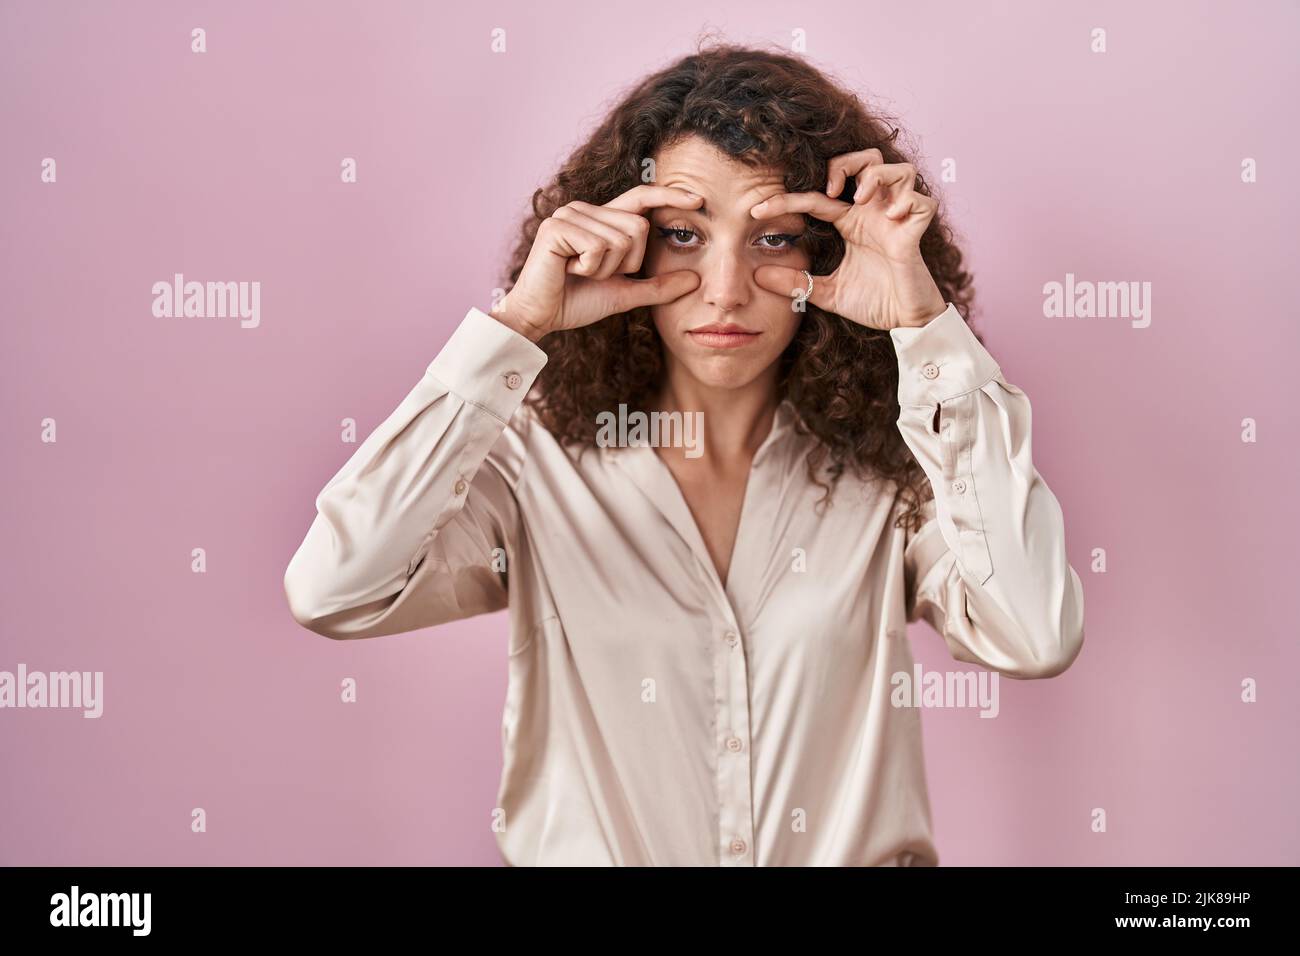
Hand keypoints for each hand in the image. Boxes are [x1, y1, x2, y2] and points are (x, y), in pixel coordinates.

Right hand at [490, 185, 702, 341]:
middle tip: (596, 273)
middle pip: (638, 227)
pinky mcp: (557, 227)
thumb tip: (695, 279)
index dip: (669, 195)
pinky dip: (590, 268)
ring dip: (605, 269)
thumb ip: (658, 286)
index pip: (641, 197)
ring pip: (620, 240)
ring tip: (579, 272)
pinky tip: (569, 270)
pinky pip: (598, 247)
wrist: (540, 317)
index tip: (699, 199)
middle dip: (626, 262)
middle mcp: (585, 209)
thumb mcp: (625, 293)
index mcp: (601, 219)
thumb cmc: (577, 302)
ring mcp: (569, 214)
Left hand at [749, 148, 947, 330]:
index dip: (787, 198)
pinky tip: (893, 218)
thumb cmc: (872, 302)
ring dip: (878, 176)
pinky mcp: (917, 234)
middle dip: (846, 162)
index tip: (757, 210)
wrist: (905, 322)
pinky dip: (909, 201)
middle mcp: (874, 214)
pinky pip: (923, 202)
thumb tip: (758, 275)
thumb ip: (796, 283)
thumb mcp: (826, 292)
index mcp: (851, 223)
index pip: (817, 196)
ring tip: (861, 200)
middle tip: (831, 190)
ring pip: (900, 170)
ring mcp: (898, 220)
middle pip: (868, 159)